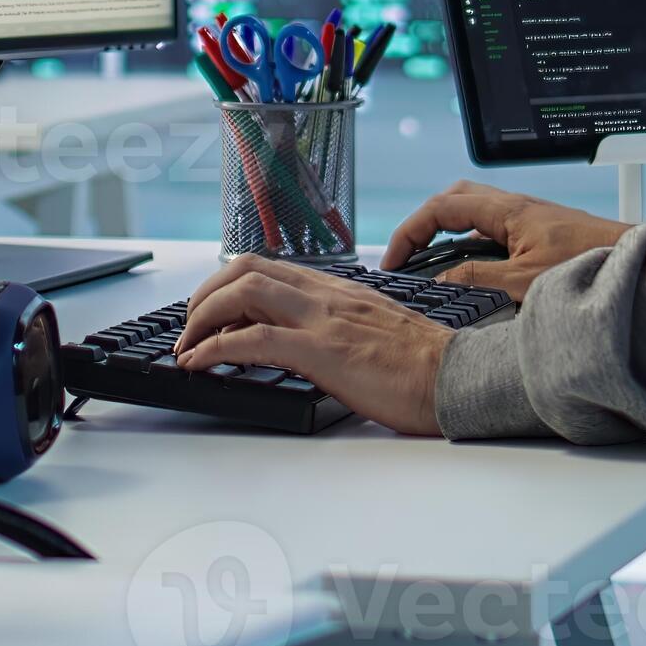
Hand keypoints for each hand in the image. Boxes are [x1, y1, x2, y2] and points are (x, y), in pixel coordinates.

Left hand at [170, 257, 450, 434]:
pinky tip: (198, 363)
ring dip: (202, 316)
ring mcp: (322, 319)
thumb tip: (313, 338)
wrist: (458, 378)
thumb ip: (343, 324)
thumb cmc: (426, 364)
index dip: (231, 283)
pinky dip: (214, 348)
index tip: (215, 309)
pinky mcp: (321, 351)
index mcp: (339, 289)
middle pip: (246, 268)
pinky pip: (252, 340)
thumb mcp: (377, 329)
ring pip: (243, 292)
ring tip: (186, 343)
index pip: (271, 268)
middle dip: (206, 292)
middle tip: (190, 323)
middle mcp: (326, 295)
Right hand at [382, 181, 632, 298]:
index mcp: (507, 210)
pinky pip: (493, 230)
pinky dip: (471, 245)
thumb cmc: (594, 265)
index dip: (410, 231)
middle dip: (424, 224)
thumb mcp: (525, 282)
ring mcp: (529, 219)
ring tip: (432, 264)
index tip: (394, 258)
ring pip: (473, 214)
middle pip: (453, 200)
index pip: (440, 208)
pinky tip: (473, 272)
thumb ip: (477, 280)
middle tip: (407, 254)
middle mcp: (516, 207)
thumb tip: (440, 283)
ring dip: (447, 233)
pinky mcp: (541, 234)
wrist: (637, 266)